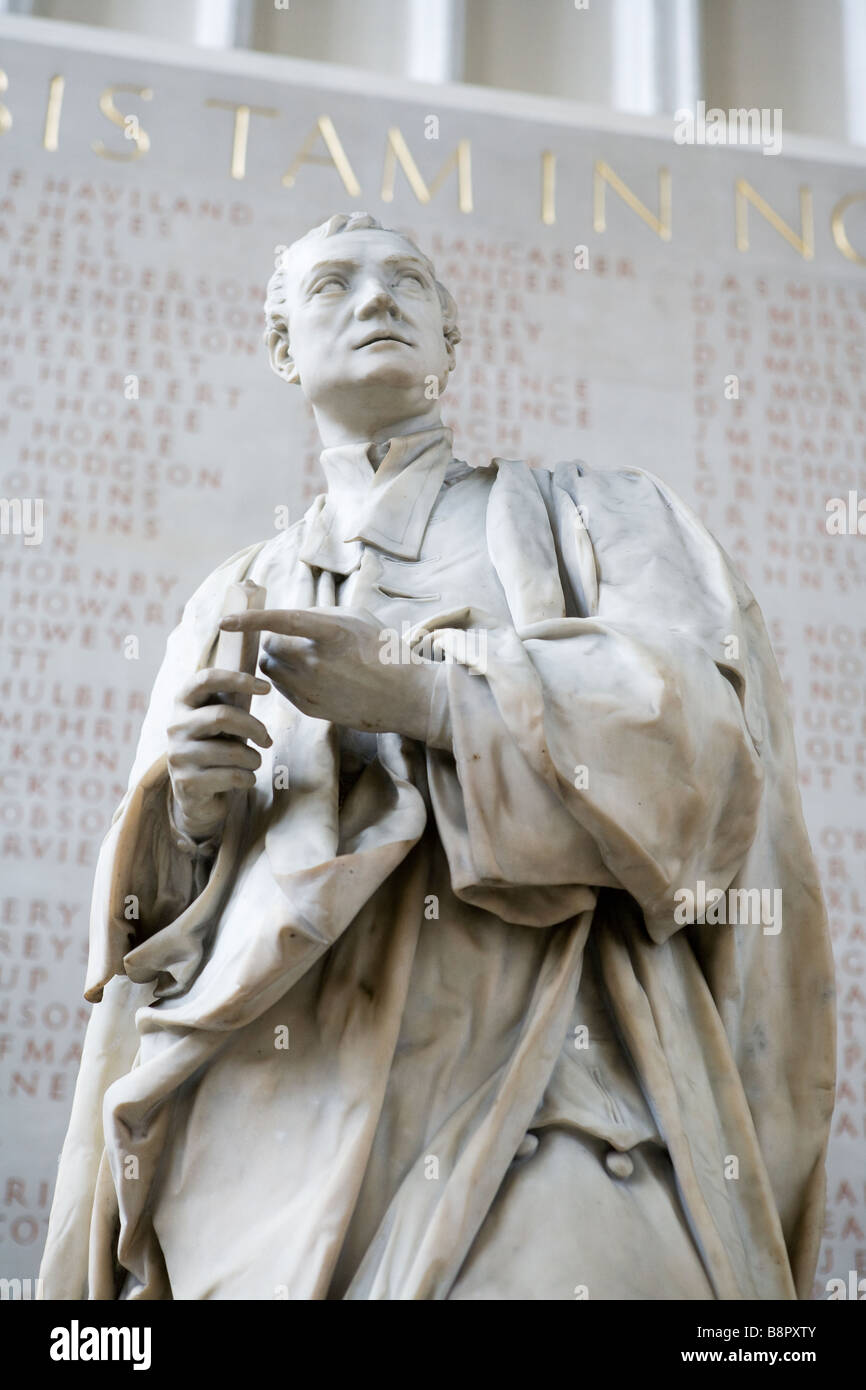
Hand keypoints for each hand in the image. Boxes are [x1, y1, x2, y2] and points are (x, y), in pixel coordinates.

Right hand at [166, 669, 271, 840]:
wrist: (197, 796)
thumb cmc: (216, 749)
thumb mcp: (220, 722)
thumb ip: (232, 703)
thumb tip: (264, 687)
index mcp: (183, 703)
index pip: (205, 680)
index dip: (237, 679)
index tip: (266, 688)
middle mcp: (175, 726)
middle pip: (222, 716)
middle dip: (254, 727)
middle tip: (267, 739)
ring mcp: (178, 755)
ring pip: (232, 751)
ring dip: (254, 759)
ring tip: (253, 763)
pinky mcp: (186, 782)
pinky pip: (232, 776)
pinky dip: (248, 778)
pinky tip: (245, 779)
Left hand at [220, 608, 437, 742]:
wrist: (404, 697)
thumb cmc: (383, 650)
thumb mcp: (356, 619)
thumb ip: (318, 614)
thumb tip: (286, 619)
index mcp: (332, 634)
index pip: (281, 622)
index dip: (249, 620)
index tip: (224, 621)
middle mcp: (318, 662)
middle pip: (270, 647)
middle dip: (272, 640)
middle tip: (289, 640)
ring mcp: (312, 689)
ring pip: (270, 670)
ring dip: (277, 660)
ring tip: (302, 658)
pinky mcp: (310, 708)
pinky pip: (281, 689)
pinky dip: (286, 679)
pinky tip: (308, 676)